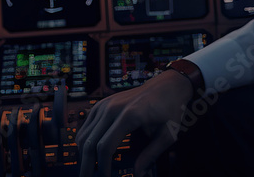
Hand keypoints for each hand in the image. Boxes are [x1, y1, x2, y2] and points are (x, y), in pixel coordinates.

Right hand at [76, 70, 193, 176]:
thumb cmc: (169, 108)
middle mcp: (113, 108)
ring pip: (84, 135)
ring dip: (83, 155)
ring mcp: (105, 104)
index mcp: (129, 115)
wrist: (167, 85)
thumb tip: (138, 174)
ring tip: (90, 169)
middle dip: (87, 165)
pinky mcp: (102, 104)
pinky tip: (90, 153)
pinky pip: (86, 126)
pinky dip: (85, 142)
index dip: (103, 166)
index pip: (105, 147)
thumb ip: (151, 155)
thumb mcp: (168, 134)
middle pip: (90, 142)